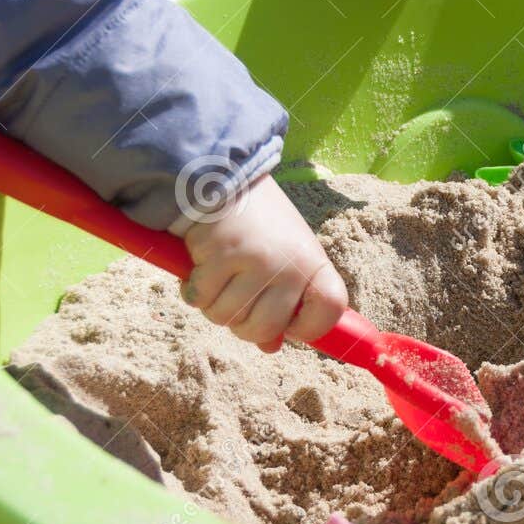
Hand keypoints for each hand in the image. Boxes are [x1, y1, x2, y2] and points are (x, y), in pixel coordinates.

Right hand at [181, 175, 347, 351]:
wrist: (221, 176)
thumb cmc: (258, 224)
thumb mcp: (282, 257)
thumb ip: (283, 301)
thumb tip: (270, 347)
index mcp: (315, 263)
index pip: (330, 312)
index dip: (308, 328)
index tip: (288, 325)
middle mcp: (292, 265)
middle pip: (265, 328)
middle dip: (243, 325)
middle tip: (235, 301)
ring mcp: (258, 261)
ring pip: (227, 318)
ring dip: (214, 305)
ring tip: (217, 277)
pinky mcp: (222, 256)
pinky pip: (202, 299)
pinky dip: (193, 290)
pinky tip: (199, 267)